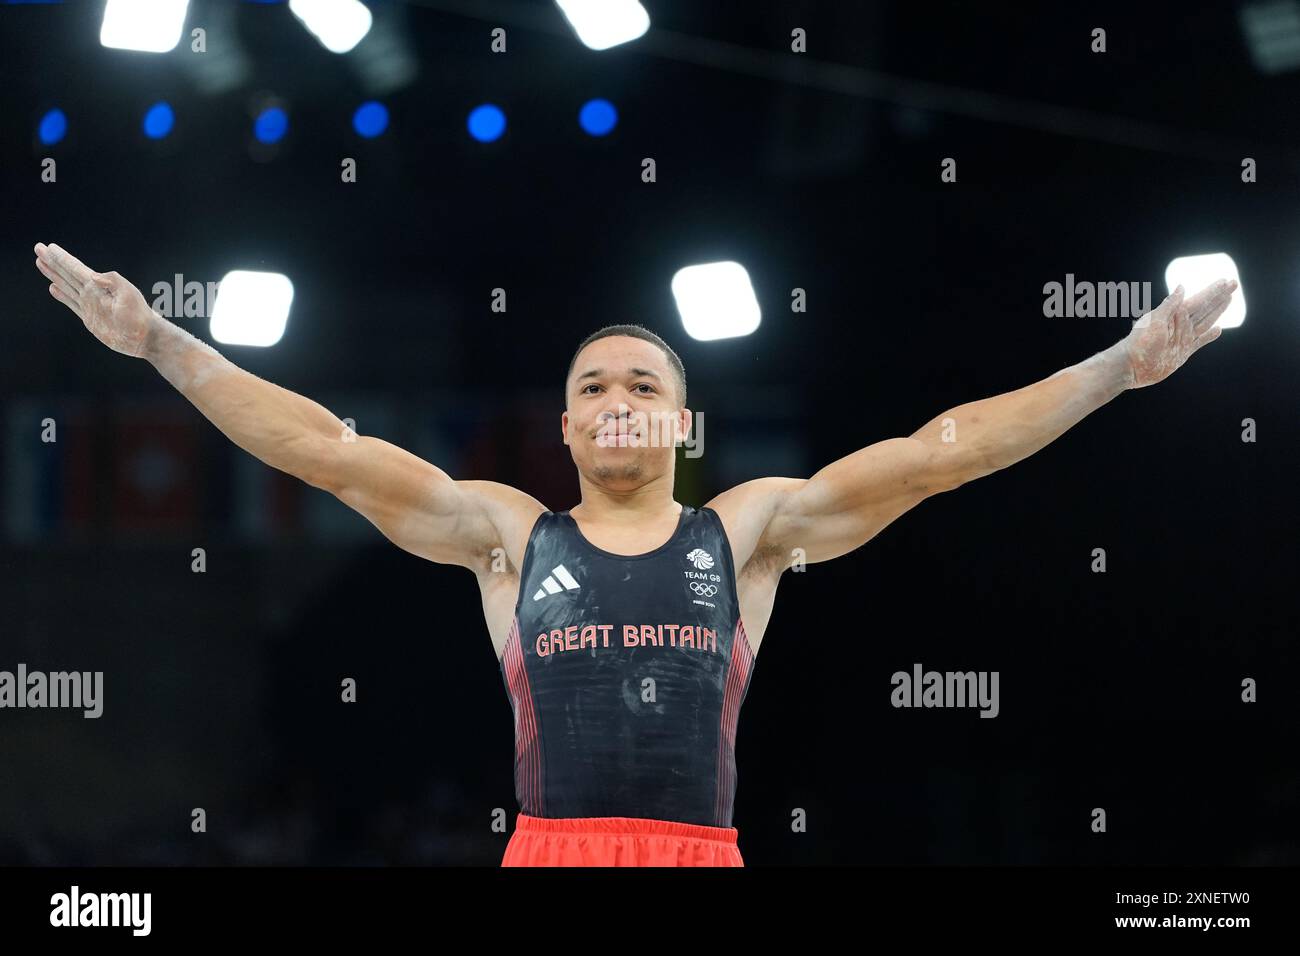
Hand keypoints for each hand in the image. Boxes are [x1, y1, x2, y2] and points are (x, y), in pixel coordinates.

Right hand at [34, 242, 158, 358]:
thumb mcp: (129, 295)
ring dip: (53, 275)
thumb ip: (113, 281)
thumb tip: (93, 277)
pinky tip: (53, 288)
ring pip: (66, 286)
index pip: (75, 268)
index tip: (49, 247)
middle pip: (66, 273)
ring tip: (41, 264)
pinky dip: (61, 295)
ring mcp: (89, 305)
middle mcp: (92, 292)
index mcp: (98, 285)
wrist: (144, 337)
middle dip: (52, 262)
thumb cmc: (140, 315)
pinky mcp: (89, 318)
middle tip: (38, 248)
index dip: (61, 258)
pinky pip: (71, 304)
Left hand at [1123, 278, 1236, 387]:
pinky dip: (1210, 336)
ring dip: (1218, 311)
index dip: (1213, 291)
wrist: (1132, 366)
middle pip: (1206, 307)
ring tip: (1229, 299)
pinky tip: (1219, 330)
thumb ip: (1169, 305)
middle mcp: (1181, 324)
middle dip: (1220, 296)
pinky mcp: (1184, 351)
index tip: (1226, 281)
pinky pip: (1200, 341)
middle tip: (1234, 283)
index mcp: (1174, 314)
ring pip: (1206, 321)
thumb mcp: (1154, 321)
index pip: (1199, 299)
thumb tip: (1181, 287)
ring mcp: (1183, 337)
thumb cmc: (1139, 342)